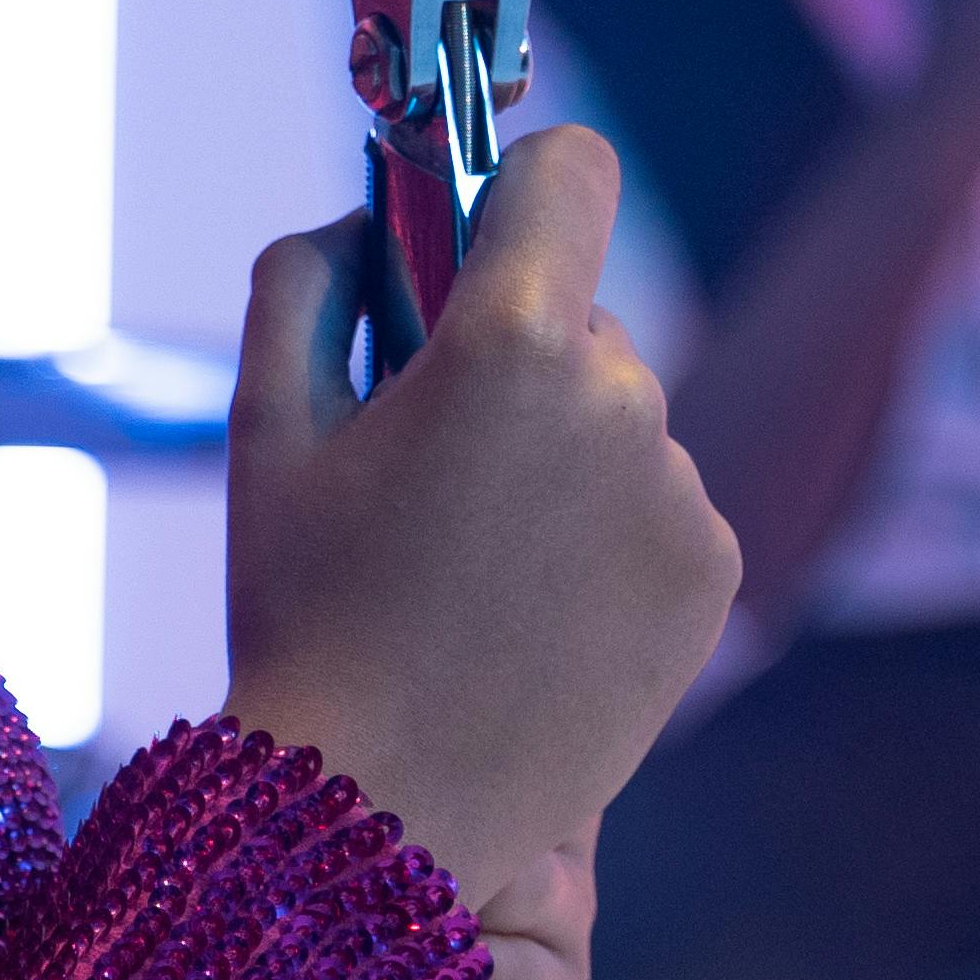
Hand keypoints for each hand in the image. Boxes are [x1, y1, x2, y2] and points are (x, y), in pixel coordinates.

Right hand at [226, 128, 740, 979]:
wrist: (382, 811)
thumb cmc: (304, 611)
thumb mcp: (263, 428)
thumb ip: (305, 278)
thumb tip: (366, 216)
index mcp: (510, 344)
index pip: (568, 169)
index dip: (519, 182)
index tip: (480, 229)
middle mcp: (622, 400)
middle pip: (581, 312)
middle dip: (516, 356)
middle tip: (434, 460)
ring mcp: (680, 492)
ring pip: (620, 416)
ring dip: (563, 455)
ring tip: (478, 565)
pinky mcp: (715, 571)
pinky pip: (661, 503)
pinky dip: (608, 535)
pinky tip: (533, 613)